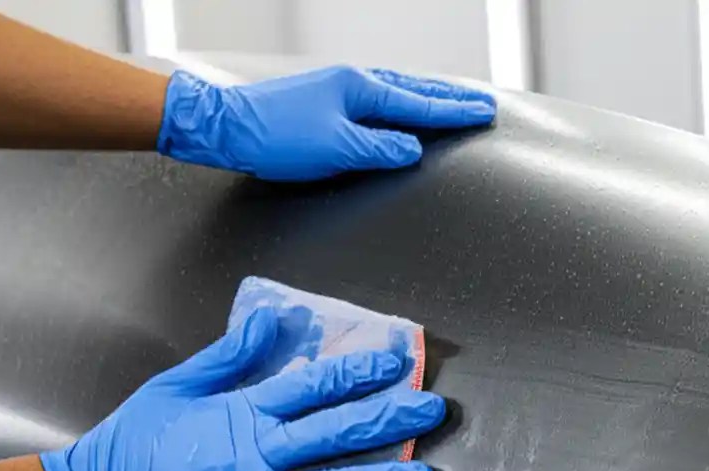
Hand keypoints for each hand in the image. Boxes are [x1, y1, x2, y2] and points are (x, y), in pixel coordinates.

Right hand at [39, 307, 445, 470]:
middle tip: (433, 413)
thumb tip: (273, 320)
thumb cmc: (131, 447)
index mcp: (243, 414)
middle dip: (391, 420)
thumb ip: (229, 355)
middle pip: (337, 433)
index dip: (361, 373)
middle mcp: (257, 456)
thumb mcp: (175, 386)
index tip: (397, 363)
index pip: (315, 386)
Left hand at [156, 65, 496, 180]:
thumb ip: (380, 149)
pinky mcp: (327, 102)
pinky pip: (378, 100)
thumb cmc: (275, 136)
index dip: (454, 112)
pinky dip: (401, 104)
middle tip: (480, 104)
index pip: (420, 105)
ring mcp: (339, 90)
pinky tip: (402, 110)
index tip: (483, 112)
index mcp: (361, 89)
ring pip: (397, 92)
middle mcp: (353, 82)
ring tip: (451, 102)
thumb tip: (411, 149)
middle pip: (414, 90)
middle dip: (449, 99)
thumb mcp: (336, 149)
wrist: (225, 127)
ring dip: (427, 98)